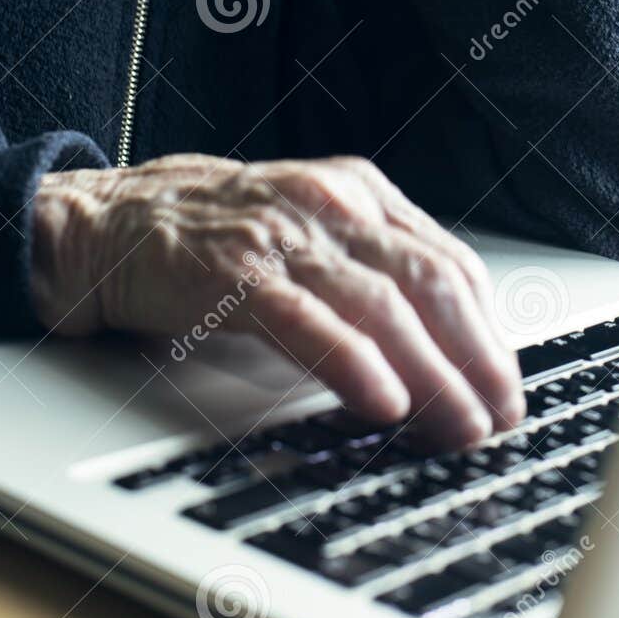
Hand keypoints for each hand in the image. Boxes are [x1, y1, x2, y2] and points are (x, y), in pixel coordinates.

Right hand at [30, 153, 525, 449]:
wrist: (110, 221)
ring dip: (433, 374)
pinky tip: (383, 399)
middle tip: (500, 416)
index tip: (508, 384)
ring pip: (381, 305)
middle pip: (430, 282)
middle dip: (477, 358)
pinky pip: (307, 319)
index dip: (490, 331)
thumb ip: (371, 275)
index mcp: (361, 192)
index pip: (451, 262)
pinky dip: (352, 361)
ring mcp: (284, 233)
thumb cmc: (216, 236)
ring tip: (459, 424)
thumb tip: (447, 354)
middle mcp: (332, 202)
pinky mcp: (234, 270)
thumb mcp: (310, 235)